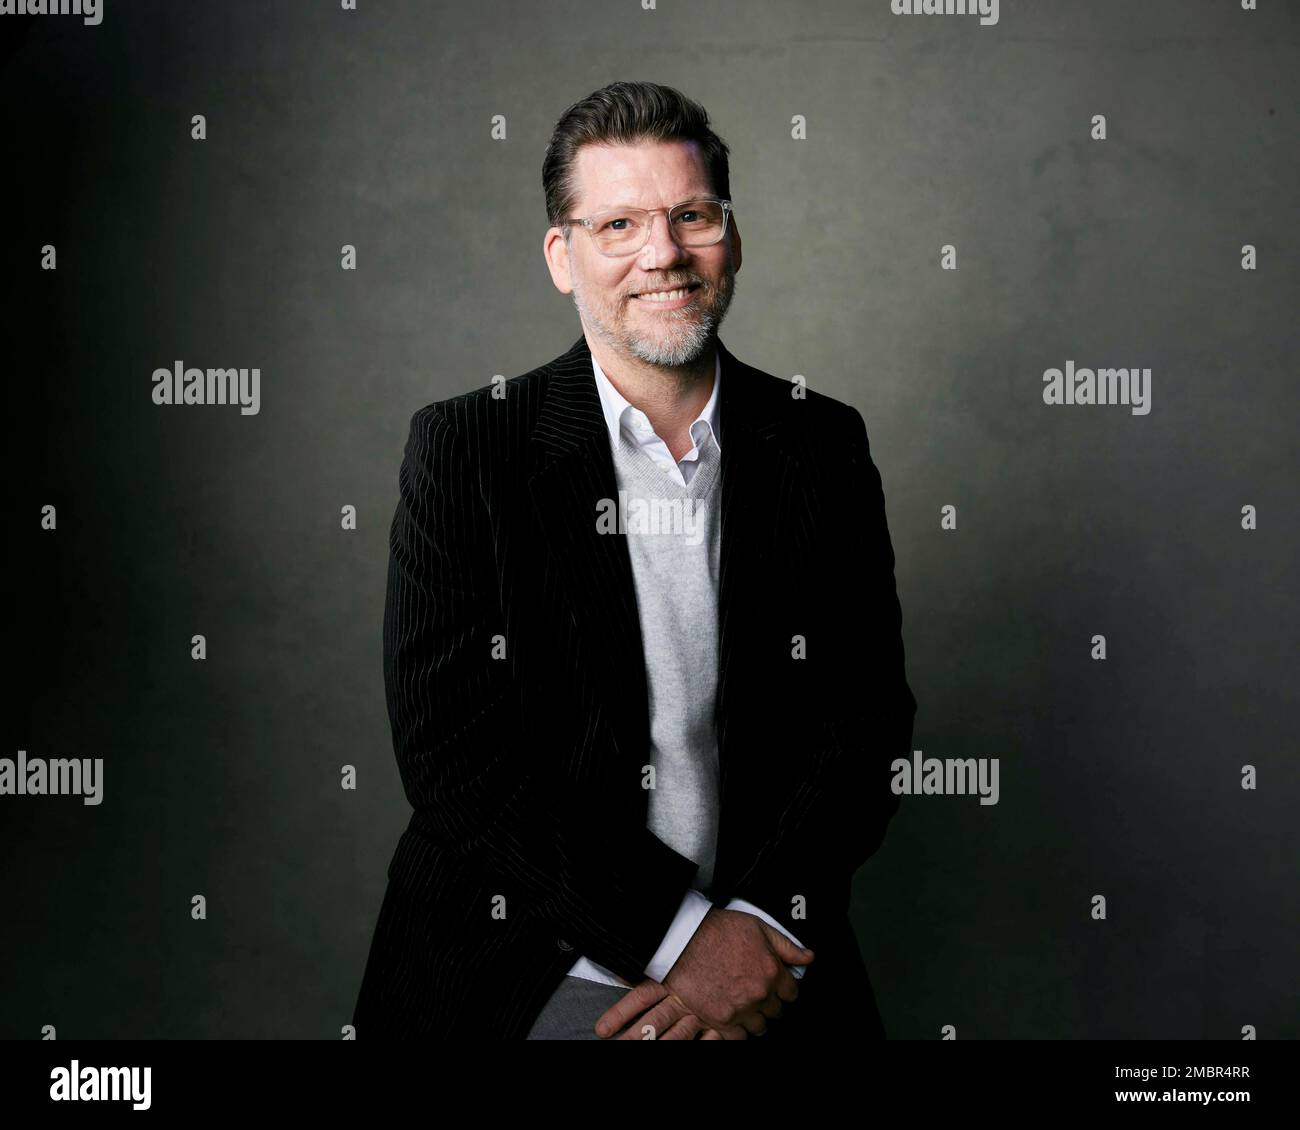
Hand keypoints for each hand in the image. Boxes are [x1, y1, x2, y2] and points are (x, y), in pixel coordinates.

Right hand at [599, 908, 811, 1037]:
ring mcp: (741, 1009)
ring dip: (756, 1018)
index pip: (791, 993)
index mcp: (772, 971)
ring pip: (760, 1026)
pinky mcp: (721, 1020)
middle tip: (756, 993)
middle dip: (769, 1002)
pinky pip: (739, 1038)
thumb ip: (787, 946)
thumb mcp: (759, 928)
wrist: (685, 939)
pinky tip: (735, 1019)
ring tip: (745, 1006)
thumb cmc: (719, 930)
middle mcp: (760, 993)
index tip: (777, 986)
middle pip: (776, 1011)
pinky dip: (739, 1031)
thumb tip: (808, 957)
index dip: (784, 988)